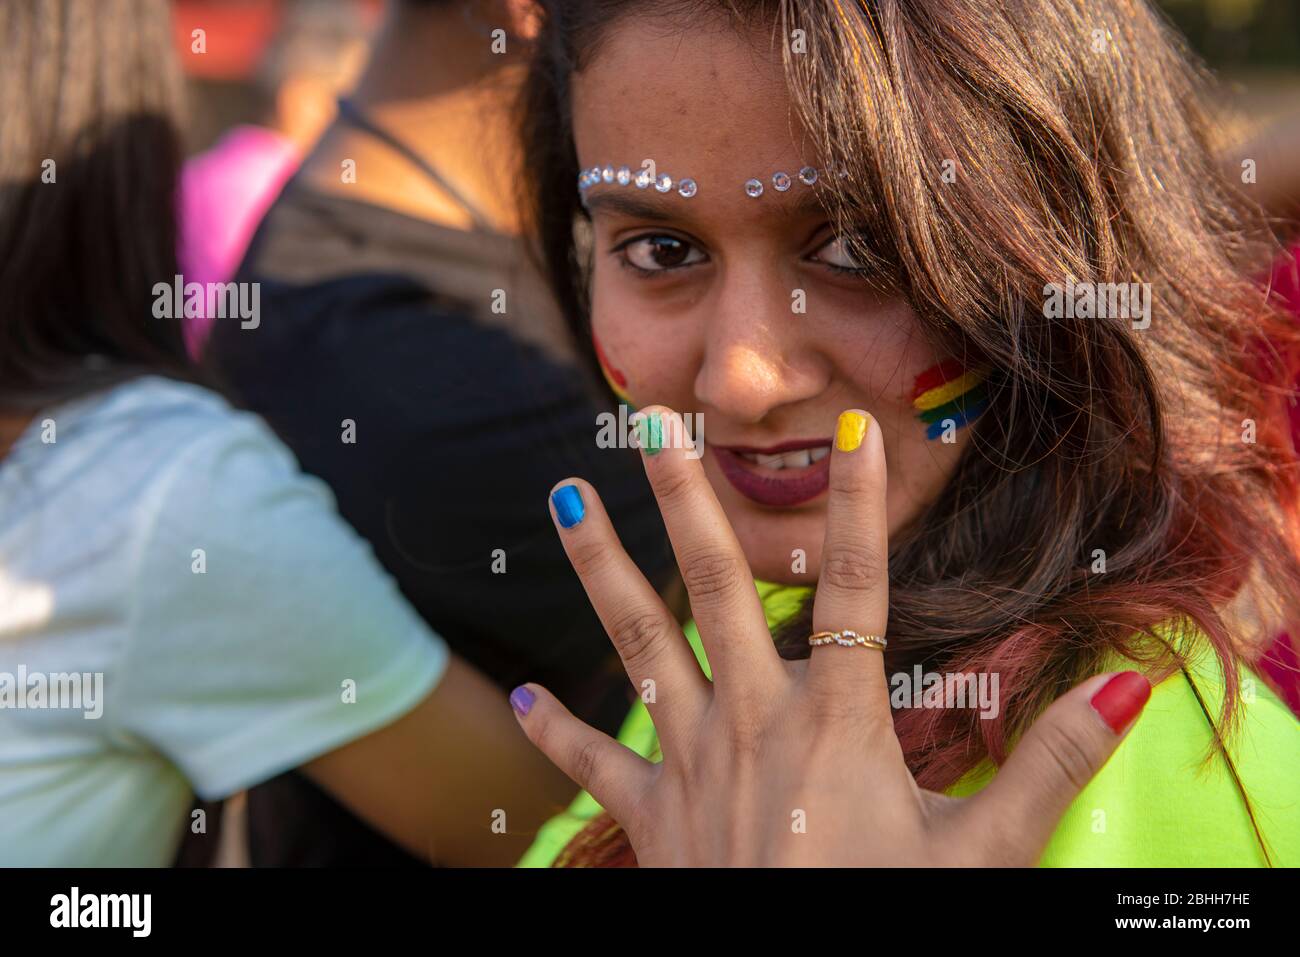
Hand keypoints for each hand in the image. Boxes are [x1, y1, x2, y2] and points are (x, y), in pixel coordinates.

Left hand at [512, 406, 1150, 865]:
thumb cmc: (886, 921)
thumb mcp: (985, 855)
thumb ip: (1052, 766)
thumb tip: (1125, 686)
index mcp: (837, 723)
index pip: (855, 590)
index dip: (861, 510)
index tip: (858, 432)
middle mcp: (753, 723)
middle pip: (716, 587)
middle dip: (685, 499)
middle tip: (652, 423)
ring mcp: (691, 766)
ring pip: (639, 646)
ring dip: (601, 569)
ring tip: (564, 501)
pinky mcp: (651, 819)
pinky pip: (594, 767)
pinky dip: (557, 732)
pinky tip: (516, 698)